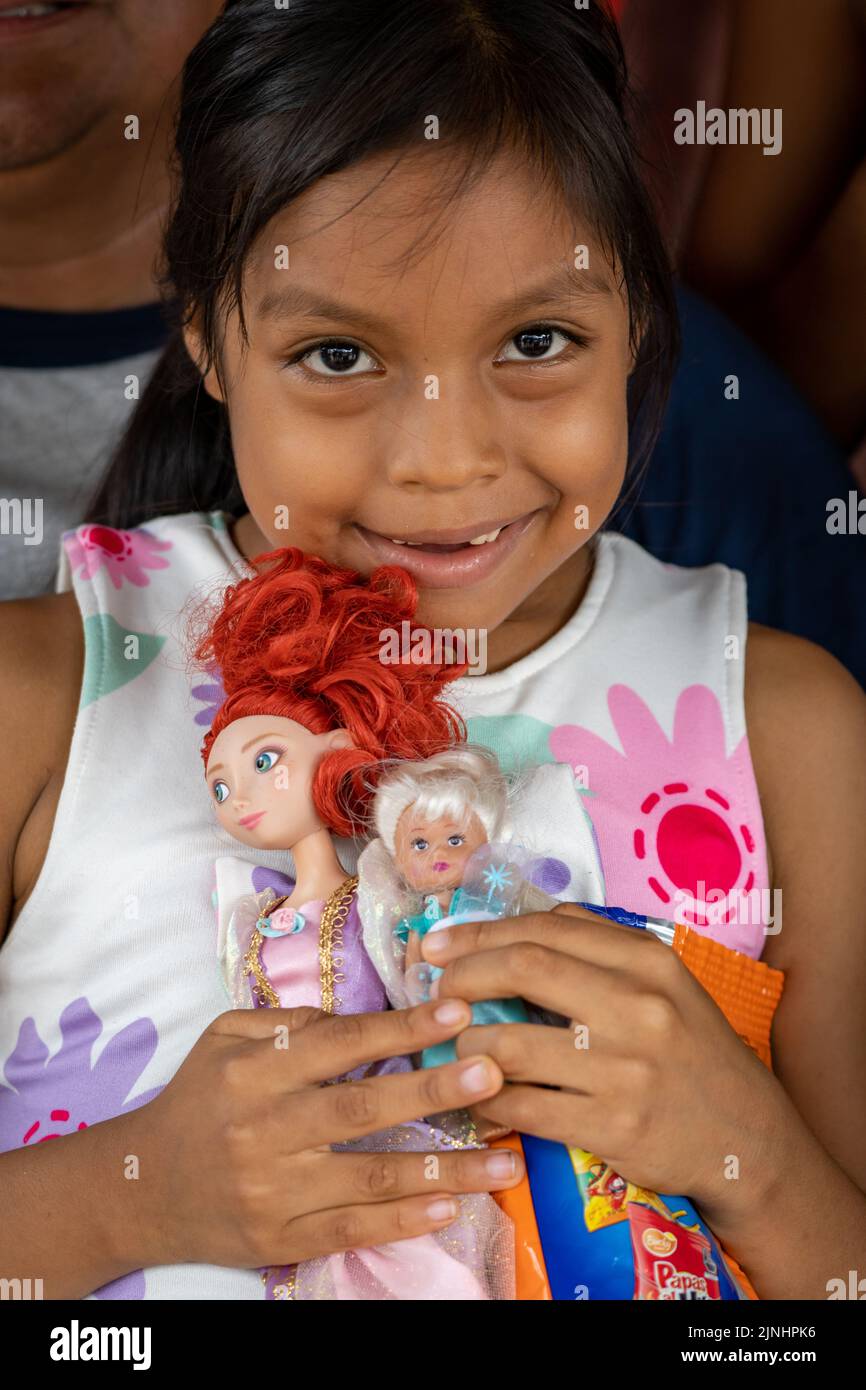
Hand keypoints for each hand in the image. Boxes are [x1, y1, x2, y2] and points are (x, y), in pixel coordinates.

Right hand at [120, 1000, 521, 1271]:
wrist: (141, 1188)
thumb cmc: (197, 1101)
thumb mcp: (224, 1040)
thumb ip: (288, 1022)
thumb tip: (361, 1015)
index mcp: (254, 1069)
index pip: (340, 1042)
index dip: (401, 1028)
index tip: (456, 1010)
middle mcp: (265, 1128)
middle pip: (362, 1107)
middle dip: (434, 1090)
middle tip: (495, 1071)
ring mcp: (275, 1191)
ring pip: (372, 1176)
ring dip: (447, 1169)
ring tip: (508, 1159)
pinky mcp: (281, 1240)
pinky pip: (353, 1229)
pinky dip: (405, 1221)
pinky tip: (452, 1207)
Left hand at [422, 906, 784, 1216]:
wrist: (747, 1139)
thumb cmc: (691, 1052)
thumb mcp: (664, 983)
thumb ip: (597, 947)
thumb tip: (513, 928)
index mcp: (647, 961)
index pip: (543, 930)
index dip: (479, 934)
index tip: (439, 946)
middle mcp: (638, 1007)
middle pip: (523, 968)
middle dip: (463, 975)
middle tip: (437, 990)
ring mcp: (625, 1069)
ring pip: (509, 1043)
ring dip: (468, 1045)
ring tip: (458, 1049)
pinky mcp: (612, 1126)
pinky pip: (522, 1107)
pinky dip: (488, 1100)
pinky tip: (480, 1098)